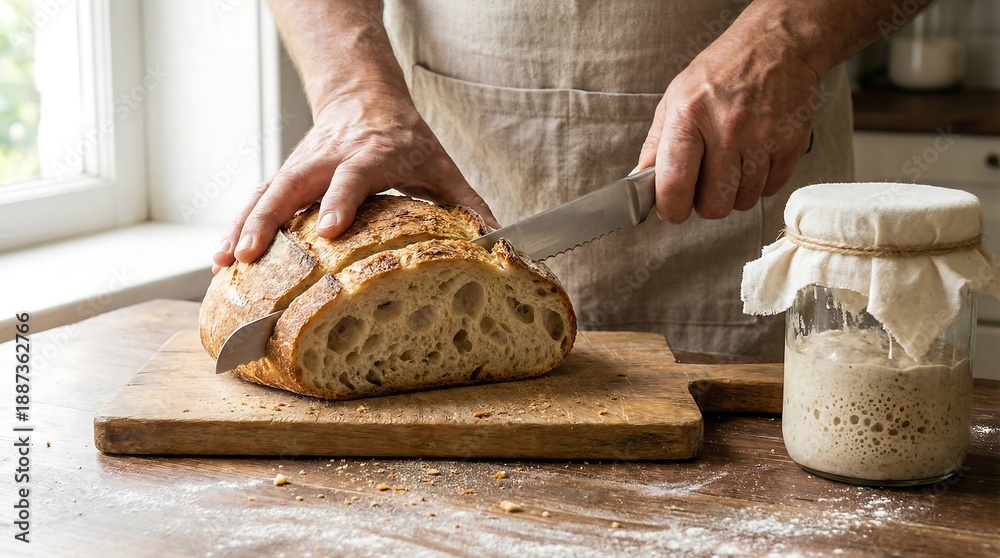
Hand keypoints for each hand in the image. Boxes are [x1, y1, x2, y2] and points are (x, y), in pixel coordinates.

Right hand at [212, 86, 498, 272]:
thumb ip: (467, 203)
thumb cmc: (405, 138)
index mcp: (372, 155)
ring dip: (244, 226)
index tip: (328, 230)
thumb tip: (497, 243)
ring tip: (227, 262)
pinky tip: (224, 257)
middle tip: (253, 253)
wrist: (365, 99)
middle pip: (293, 184)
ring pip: (266, 192)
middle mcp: (330, 158)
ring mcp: (302, 166)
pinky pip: (256, 199)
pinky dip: (238, 225)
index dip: (339, 200)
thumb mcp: (440, 165)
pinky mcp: (286, 175)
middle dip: (270, 219)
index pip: (353, 176)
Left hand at [636, 16, 821, 223]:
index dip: (671, 208)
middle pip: (713, 204)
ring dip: (733, 193)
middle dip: (704, 204)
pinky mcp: (790, 144)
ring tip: (731, 166)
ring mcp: (762, 138)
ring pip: (743, 201)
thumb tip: (639, 183)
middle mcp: (727, 129)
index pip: (675, 184)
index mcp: (689, 116)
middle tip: (704, 186)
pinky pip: (770, 190)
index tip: (671, 209)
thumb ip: (655, 145)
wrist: (777, 46)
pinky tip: (753, 159)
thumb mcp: (675, 99)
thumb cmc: (720, 73)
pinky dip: (759, 183)